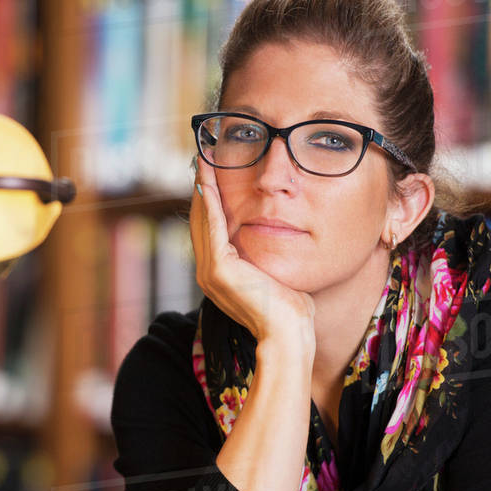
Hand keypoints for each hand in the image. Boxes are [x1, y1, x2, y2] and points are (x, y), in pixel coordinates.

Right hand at [191, 154, 315, 345]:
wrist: (288, 334)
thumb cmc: (290, 309)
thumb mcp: (274, 274)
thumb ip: (266, 256)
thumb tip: (279, 236)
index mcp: (217, 274)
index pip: (209, 229)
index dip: (209, 200)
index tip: (212, 173)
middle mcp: (207, 273)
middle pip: (200, 220)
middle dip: (202, 187)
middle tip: (203, 157)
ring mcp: (210, 272)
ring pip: (203, 220)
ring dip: (203, 188)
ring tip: (203, 161)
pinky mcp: (219, 270)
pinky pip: (213, 228)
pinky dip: (211, 204)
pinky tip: (210, 182)